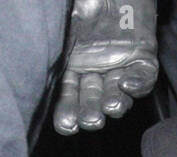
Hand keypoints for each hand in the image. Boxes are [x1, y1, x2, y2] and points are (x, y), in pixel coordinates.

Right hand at [53, 0, 158, 134]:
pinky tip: (127, 84)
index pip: (67, 98)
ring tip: (110, 105)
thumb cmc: (83, 0)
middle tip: (91, 120)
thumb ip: (49, 44)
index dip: (66, 114)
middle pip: (92, 102)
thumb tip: (32, 62)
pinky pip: (144, 79)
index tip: (67, 125)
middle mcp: (94, 70)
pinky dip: (138, 86)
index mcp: (70, 65)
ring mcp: (119, 65)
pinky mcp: (142, 56)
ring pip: (117, 96)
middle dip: (91, 114)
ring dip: (114, 105)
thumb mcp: (60, 21)